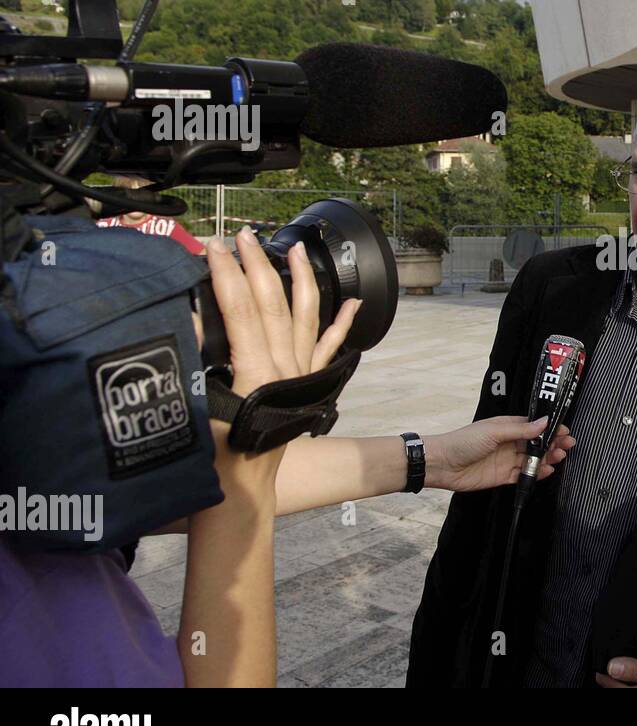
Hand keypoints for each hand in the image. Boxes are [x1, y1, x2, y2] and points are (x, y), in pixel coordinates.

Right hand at [202, 227, 360, 491]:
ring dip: (301, 279)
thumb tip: (193, 314)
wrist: (244, 491)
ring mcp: (302, 374)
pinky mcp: (311, 384)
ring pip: (307, 315)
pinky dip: (342, 323)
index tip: (212, 245)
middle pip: (272, 302)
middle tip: (243, 234)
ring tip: (296, 248)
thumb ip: (196, 357)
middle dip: (257, 263)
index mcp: (255, 370)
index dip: (225, 272)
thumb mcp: (195, 405)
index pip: (240, 307)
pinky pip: (330, 348)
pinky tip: (354, 301)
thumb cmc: (215, 456)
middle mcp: (286, 367)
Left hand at [427, 416, 574, 491]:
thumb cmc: (464, 441)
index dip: (550, 429)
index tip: (565, 431)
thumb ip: (521, 430)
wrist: (442, 464)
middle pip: (536, 444)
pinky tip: (546, 471)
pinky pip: (523, 476)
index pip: (534, 426)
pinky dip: (536, 474)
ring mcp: (506, 460)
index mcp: (507, 427)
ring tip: (559, 457)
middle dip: (552, 444)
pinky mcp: (503, 477)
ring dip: (546, 458)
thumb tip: (544, 422)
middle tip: (567, 445)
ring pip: (532, 460)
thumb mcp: (494, 431)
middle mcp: (509, 443)